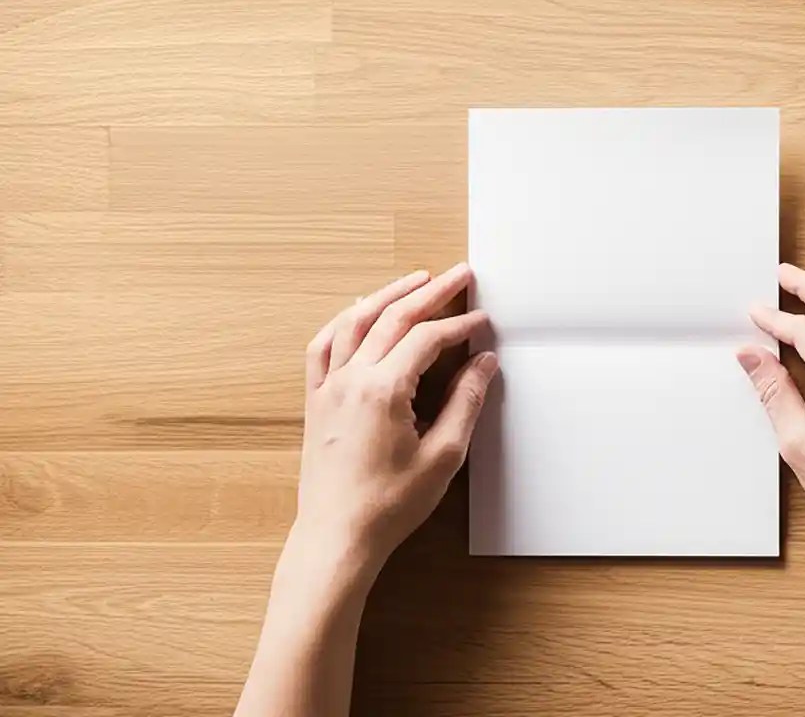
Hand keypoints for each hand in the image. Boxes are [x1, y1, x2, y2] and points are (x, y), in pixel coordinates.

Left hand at [295, 264, 496, 572]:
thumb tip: (484, 363)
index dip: (459, 326)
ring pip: (354, 322)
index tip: (483, 324)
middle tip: (459, 275)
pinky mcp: (315, 402)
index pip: (426, 339)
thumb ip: (466, 402)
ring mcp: (327, 388)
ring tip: (415, 280)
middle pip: (392, 317)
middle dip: (430, 292)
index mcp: (383, 391)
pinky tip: (357, 312)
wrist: (337, 536)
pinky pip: (322, 346)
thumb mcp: (443, 456)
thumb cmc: (389, 505)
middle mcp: (350, 380)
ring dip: (387, 295)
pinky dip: (343, 322)